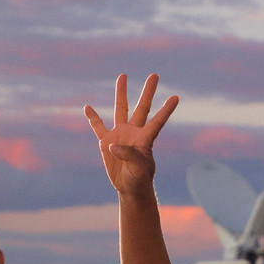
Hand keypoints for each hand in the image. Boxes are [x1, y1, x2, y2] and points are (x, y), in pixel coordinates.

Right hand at [84, 73, 179, 196]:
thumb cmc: (139, 179)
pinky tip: (87, 107)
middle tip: (155, 75)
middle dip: (148, 92)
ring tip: (123, 76)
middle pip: (142, 107)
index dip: (167, 110)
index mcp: (145, 139)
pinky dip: (93, 118)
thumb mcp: (138, 169)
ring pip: (121, 109)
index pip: (158, 121)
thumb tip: (112, 145)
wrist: (129, 188)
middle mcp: (134, 132)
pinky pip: (98, 127)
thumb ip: (128, 155)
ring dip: (121, 93)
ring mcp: (119, 135)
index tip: (176, 97)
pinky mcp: (106, 142)